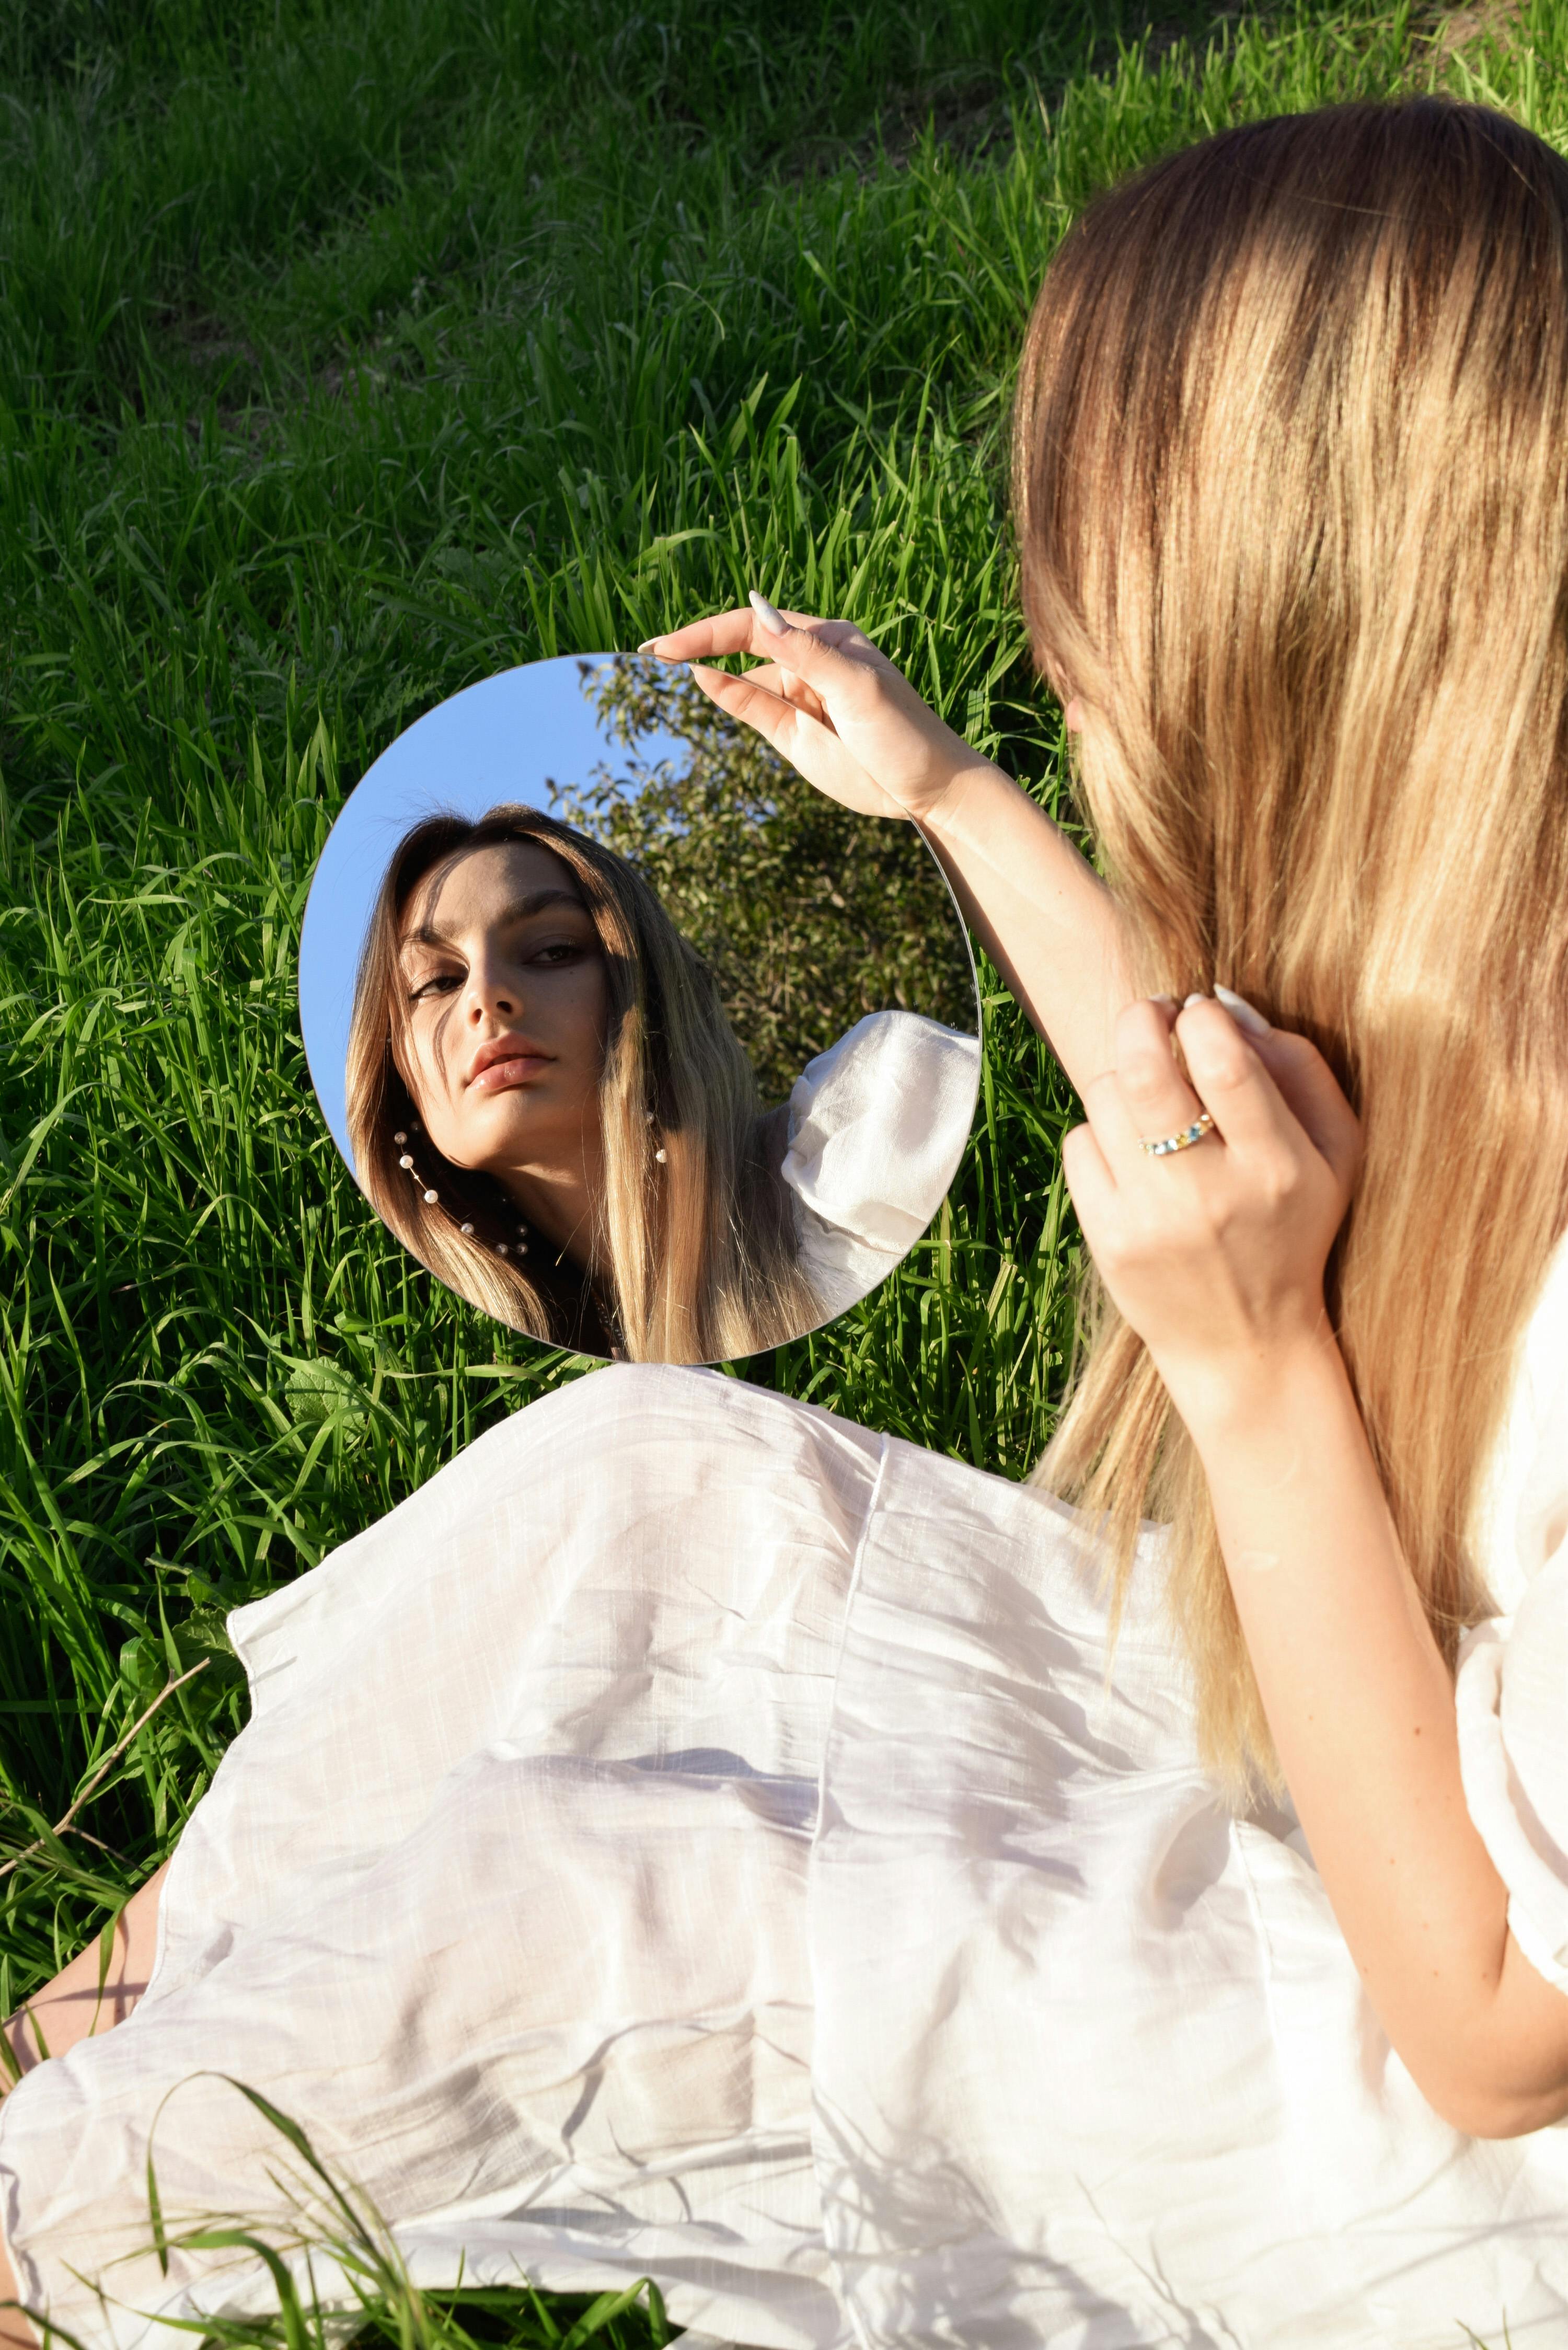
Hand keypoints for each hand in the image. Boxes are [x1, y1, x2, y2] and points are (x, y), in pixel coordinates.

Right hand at [639, 597, 997, 824]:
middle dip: (697, 643)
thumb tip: (756, 611)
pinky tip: (698, 684)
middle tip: (647, 651)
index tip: (667, 645)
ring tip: (655, 669)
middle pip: (741, 644)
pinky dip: (724, 696)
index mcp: (827, 640)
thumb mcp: (857, 687)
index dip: (709, 631)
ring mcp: (798, 699)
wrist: (929, 790)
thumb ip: (804, 653)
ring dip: (703, 670)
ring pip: (740, 679)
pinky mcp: (793, 734)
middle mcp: (808, 663)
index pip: (755, 625)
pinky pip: (750, 709)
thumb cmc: (904, 732)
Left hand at [1063, 995, 1361, 1424]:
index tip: (1198, 1011)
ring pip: (1106, 1099)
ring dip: (1123, 1077)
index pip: (1225, 1061)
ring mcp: (1152, 1218)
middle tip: (1151, 1014)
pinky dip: (1099, 1130)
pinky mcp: (1108, 1238)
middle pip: (1146, 1070)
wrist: (1246, 1345)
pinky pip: (1078, 1144)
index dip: (1200, 1016)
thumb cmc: (1293, 1231)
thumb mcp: (1334, 1156)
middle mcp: (1211, 1193)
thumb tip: (1228, 1005)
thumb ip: (1300, 1069)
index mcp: (1277, 1166)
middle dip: (1140, 1020)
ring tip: (1149, 1094)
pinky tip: (1131, 1151)